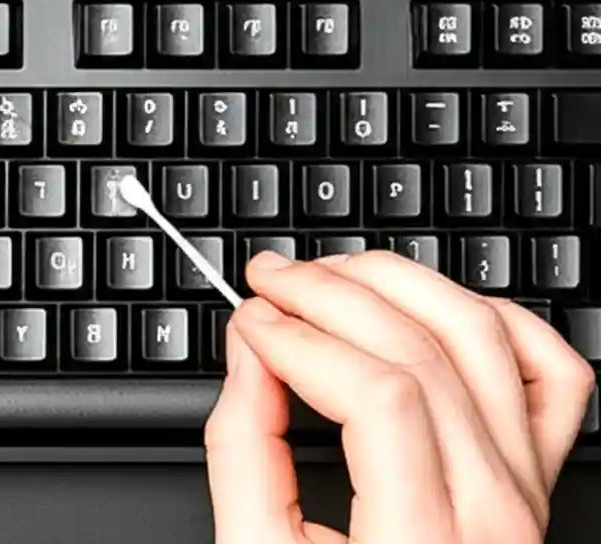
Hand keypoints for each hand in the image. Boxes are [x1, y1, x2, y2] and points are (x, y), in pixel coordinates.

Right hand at [206, 251, 595, 543]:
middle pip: (423, 353)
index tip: (248, 321)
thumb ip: (245, 454)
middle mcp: (494, 511)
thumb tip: (251, 358)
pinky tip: (429, 310)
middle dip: (332, 294)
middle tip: (270, 280)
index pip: (376, 395)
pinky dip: (494, 320)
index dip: (301, 337)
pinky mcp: (535, 473)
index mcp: (421, 543)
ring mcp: (526, 488)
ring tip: (334, 275)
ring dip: (400, 283)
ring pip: (484, 337)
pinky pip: (547, 371)